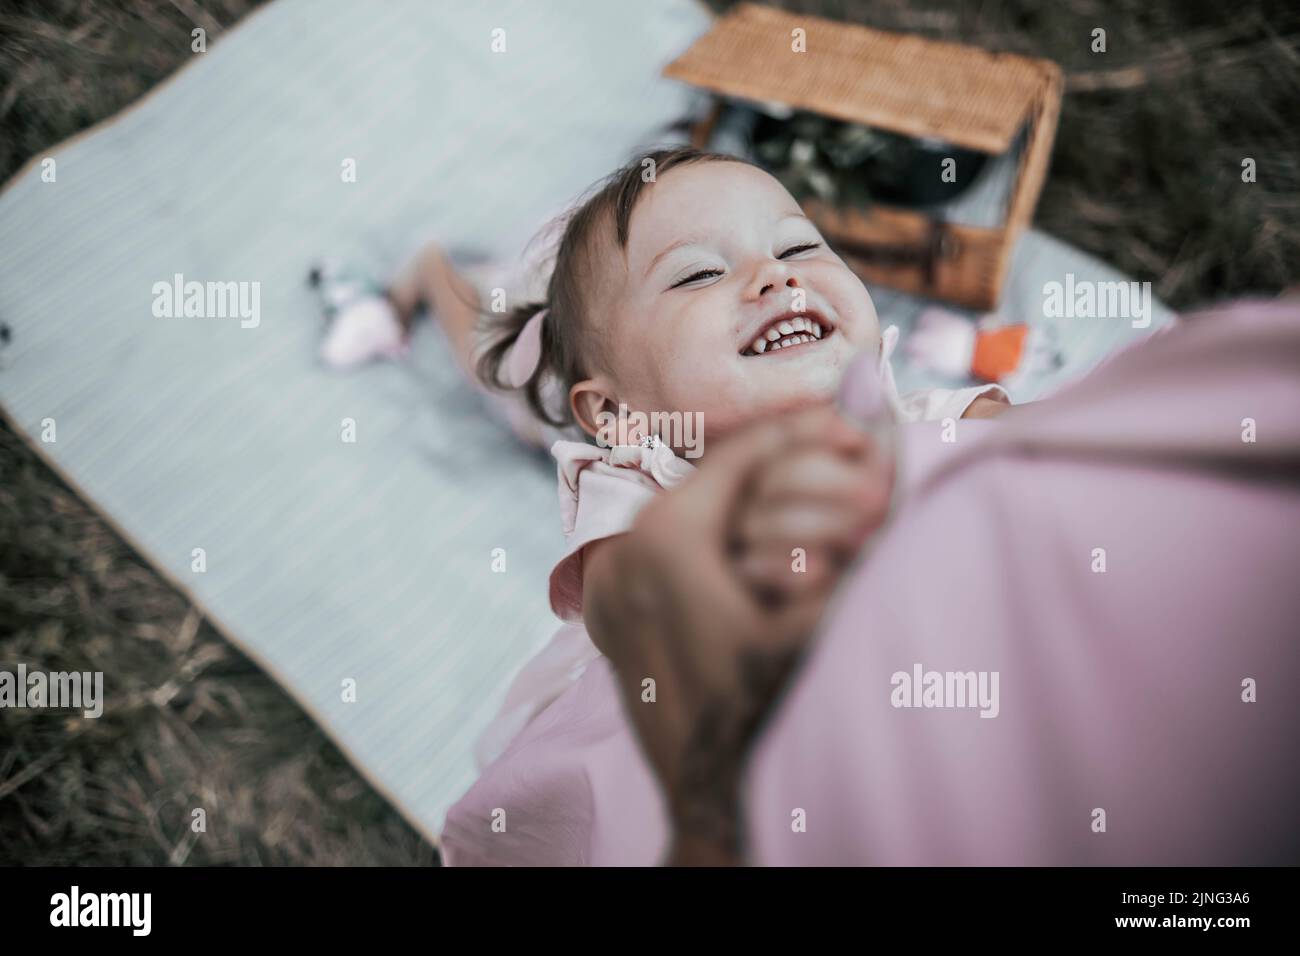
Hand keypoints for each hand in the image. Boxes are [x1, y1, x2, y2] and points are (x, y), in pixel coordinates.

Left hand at [584, 406, 871, 863]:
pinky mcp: (606, 616)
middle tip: (831, 449)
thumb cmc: (776, 714)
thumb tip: (878, 436)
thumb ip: (856, 527)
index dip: (799, 430)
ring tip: (801, 491)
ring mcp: (605, 586)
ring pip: (686, 513)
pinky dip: (711, 537)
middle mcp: (619, 555)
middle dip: (773, 465)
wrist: (717, 808)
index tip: (844, 421)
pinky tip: (755, 539)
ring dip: (743, 499)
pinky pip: (665, 550)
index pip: (738, 454)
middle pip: (709, 481)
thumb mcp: (827, 619)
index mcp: (664, 542)